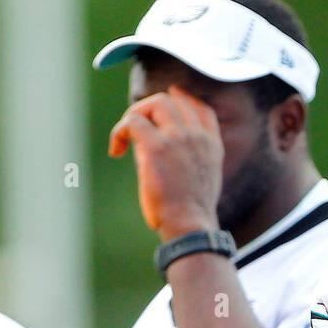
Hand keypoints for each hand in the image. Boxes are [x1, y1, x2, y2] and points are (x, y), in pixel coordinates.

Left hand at [108, 84, 222, 237]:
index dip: (182, 100)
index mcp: (211, 146)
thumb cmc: (192, 215)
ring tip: (125, 139)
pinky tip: (116, 151)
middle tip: (135, 131)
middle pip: (173, 100)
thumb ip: (194, 161)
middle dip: (150, 110)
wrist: (190, 227)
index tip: (165, 104)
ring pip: (155, 103)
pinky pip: (132, 121)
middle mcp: (197, 137)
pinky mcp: (156, 147)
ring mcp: (178, 139)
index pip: (201, 108)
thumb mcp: (204, 181)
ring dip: (135, 115)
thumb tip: (172, 157)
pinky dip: (119, 132)